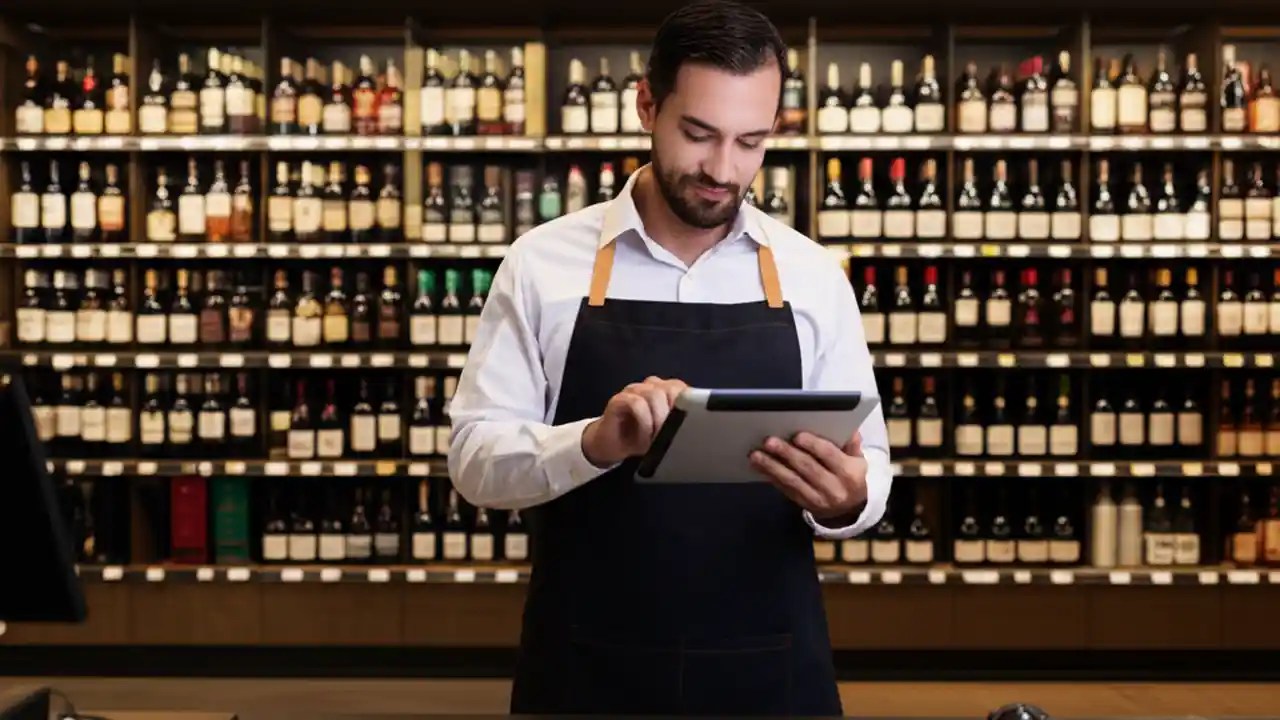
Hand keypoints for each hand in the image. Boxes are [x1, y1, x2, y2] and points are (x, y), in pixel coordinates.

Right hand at [582, 377, 688, 467]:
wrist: (612, 446)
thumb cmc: (641, 439)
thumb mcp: (667, 435)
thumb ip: (680, 426)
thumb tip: (697, 431)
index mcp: (667, 392)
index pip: (684, 390)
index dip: (689, 407)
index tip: (691, 426)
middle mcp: (651, 387)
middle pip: (671, 389)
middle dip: (674, 414)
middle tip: (671, 435)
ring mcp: (634, 391)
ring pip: (654, 394)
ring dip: (658, 420)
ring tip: (656, 438)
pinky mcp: (619, 399)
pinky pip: (636, 402)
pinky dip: (644, 421)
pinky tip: (643, 436)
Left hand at [750, 431, 867, 522]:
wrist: (849, 509)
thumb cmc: (850, 475)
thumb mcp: (858, 460)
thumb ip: (851, 443)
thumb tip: (846, 428)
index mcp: (849, 473)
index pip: (830, 456)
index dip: (813, 445)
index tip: (797, 436)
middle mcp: (834, 489)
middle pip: (807, 468)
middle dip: (787, 453)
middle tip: (769, 441)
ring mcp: (817, 499)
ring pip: (792, 481)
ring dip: (772, 466)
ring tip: (756, 455)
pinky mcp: (803, 505)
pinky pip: (785, 489)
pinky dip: (771, 477)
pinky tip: (759, 466)